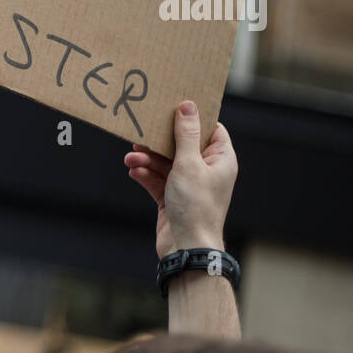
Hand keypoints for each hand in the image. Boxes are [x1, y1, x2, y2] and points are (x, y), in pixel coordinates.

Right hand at [124, 100, 236, 259]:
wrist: (187, 246)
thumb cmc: (196, 206)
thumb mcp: (189, 164)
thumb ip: (186, 134)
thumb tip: (188, 106)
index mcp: (221, 160)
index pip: (211, 130)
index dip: (194, 118)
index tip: (174, 107)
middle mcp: (206, 171)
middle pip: (182, 145)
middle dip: (160, 141)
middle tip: (143, 132)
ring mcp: (188, 185)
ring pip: (166, 163)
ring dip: (148, 159)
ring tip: (131, 157)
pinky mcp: (172, 199)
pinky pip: (157, 180)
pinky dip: (145, 175)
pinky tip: (134, 171)